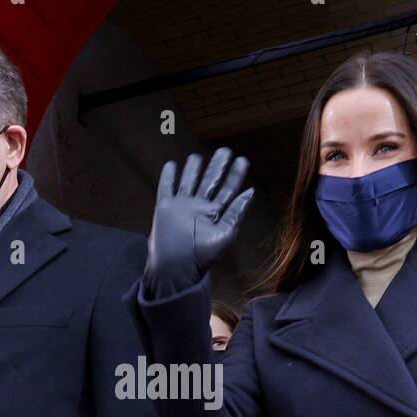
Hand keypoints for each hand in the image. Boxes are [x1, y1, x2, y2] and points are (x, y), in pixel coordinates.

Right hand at [144, 147, 253, 297]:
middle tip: (224, 150)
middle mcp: (199, 206)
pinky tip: (171, 165)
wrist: (176, 266)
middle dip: (217, 166)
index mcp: (215, 213)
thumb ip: (236, 212)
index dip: (235, 175)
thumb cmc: (202, 255)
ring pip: (188, 181)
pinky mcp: (165, 207)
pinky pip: (166, 187)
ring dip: (193, 168)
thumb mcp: (224, 233)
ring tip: (196, 156)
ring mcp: (182, 205)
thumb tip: (250, 192)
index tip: (242, 160)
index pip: (228, 189)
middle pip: (209, 181)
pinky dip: (168, 176)